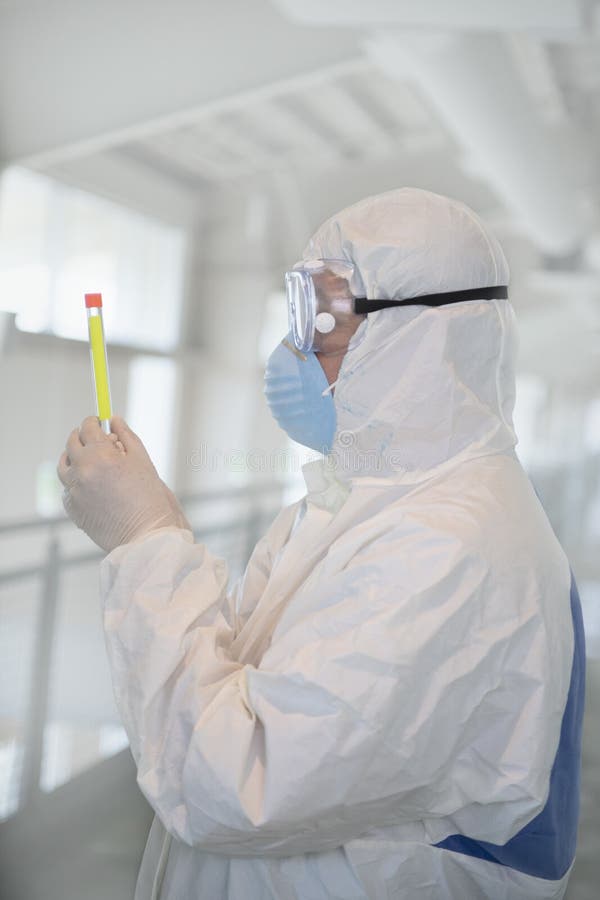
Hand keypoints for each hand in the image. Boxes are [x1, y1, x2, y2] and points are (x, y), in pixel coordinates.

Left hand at [57, 416, 190, 551]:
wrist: (147, 536)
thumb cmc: (151, 498)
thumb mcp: (143, 461)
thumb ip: (126, 437)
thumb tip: (114, 421)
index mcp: (100, 455)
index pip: (88, 427)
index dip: (93, 421)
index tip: (99, 421)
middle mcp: (82, 471)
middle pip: (71, 443)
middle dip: (82, 436)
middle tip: (93, 437)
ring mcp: (74, 491)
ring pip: (64, 465)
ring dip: (73, 457)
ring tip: (88, 459)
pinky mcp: (72, 509)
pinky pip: (67, 487)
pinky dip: (75, 481)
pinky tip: (90, 484)